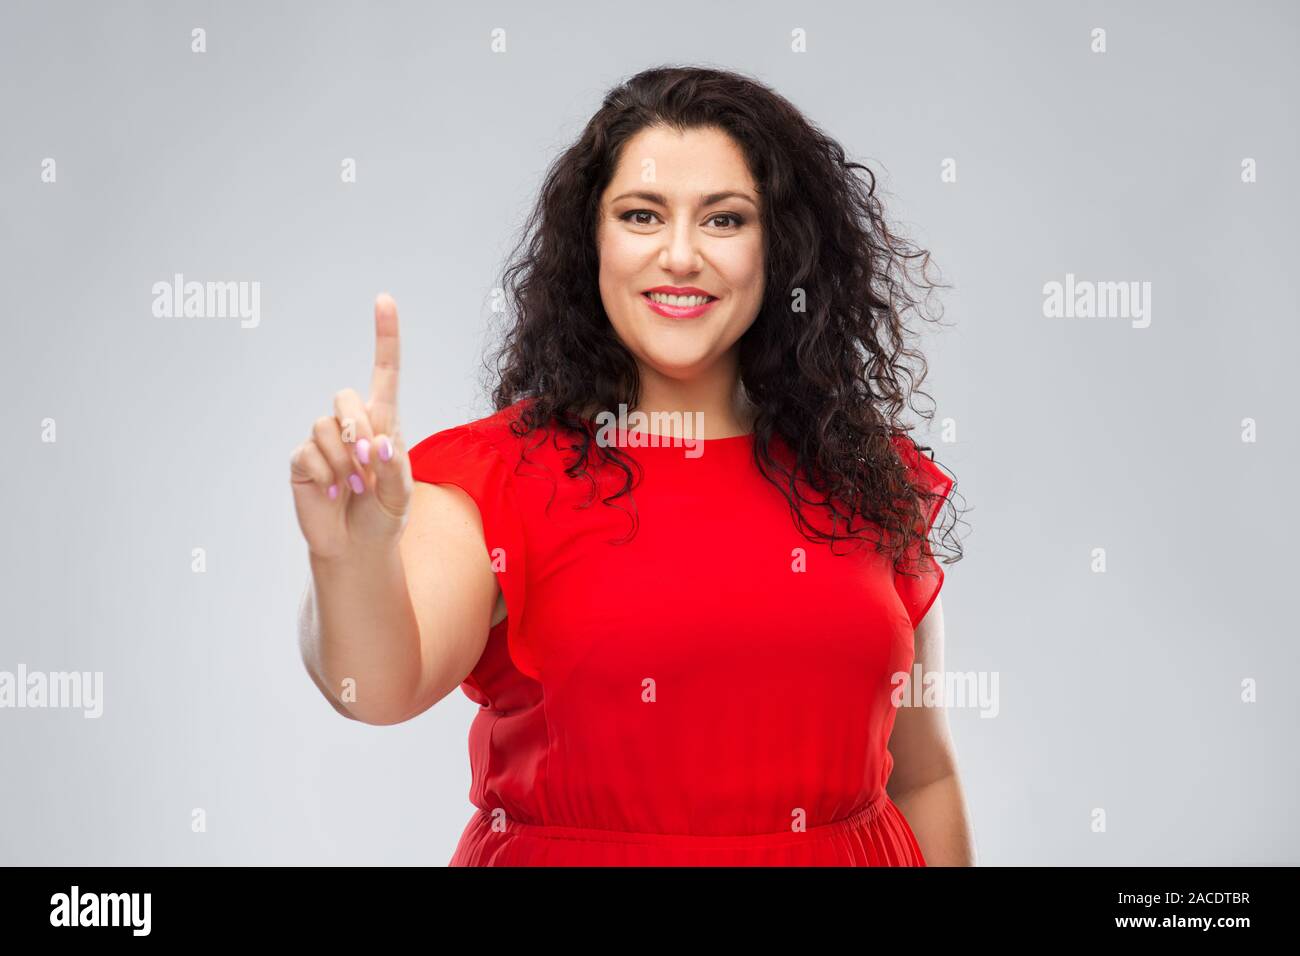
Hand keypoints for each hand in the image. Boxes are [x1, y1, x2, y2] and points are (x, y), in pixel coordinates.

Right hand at [289, 293, 411, 559]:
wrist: (357, 547)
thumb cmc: (384, 515)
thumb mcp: (401, 493)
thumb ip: (393, 466)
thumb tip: (376, 443)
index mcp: (384, 423)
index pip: (385, 372)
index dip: (385, 336)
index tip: (383, 299)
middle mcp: (352, 424)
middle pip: (345, 397)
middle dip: (358, 431)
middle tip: (369, 467)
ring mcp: (324, 441)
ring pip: (326, 427)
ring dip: (344, 462)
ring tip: (355, 487)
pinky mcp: (302, 459)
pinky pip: (307, 452)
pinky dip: (326, 476)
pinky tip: (334, 493)